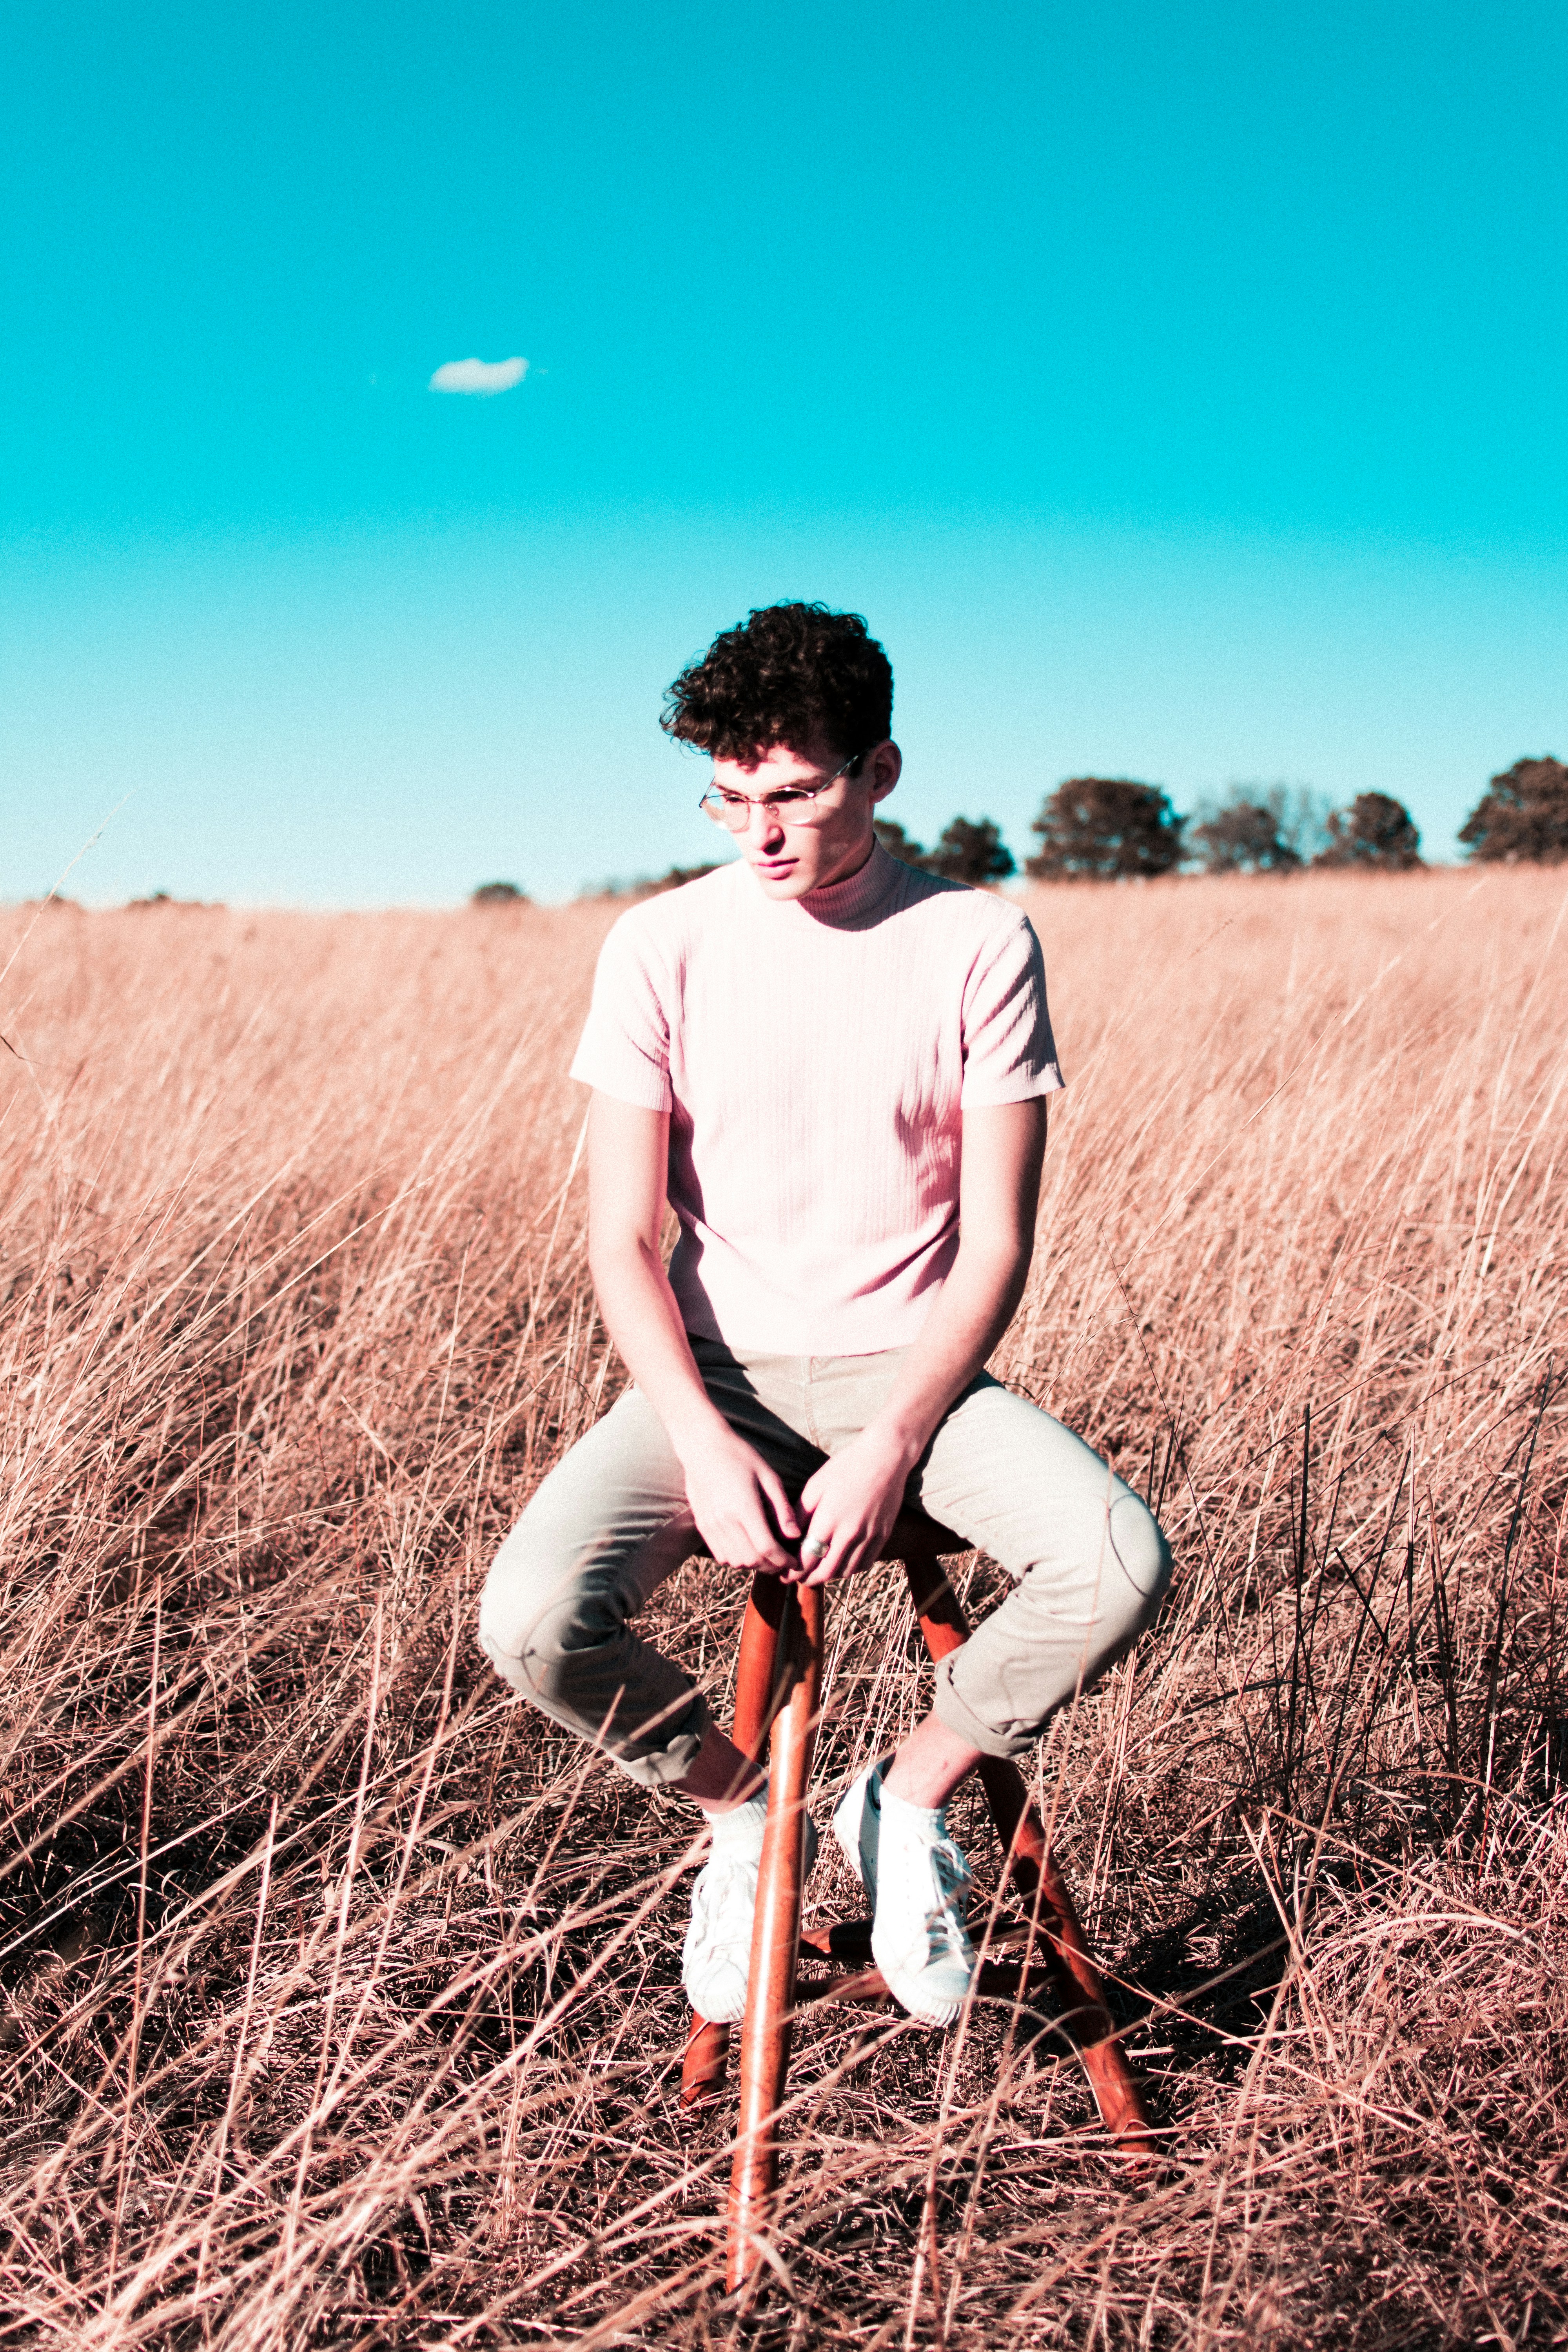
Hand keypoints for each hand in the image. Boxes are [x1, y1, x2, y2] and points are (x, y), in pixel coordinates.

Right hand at [682, 1427, 801, 1573]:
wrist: (702, 1447)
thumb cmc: (739, 1456)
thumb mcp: (768, 1476)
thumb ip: (782, 1508)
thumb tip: (795, 1535)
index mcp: (744, 1506)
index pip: (766, 1547)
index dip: (783, 1560)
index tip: (794, 1561)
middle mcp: (724, 1520)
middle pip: (751, 1560)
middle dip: (771, 1566)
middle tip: (783, 1561)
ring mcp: (710, 1525)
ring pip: (735, 1561)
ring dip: (754, 1564)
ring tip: (767, 1556)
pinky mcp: (702, 1525)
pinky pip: (721, 1555)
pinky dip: (736, 1559)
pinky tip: (747, 1548)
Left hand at [789, 1425, 918, 1586]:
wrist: (885, 1457)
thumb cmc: (845, 1467)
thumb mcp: (815, 1486)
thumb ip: (800, 1514)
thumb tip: (787, 1537)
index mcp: (828, 1520)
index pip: (807, 1559)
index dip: (793, 1572)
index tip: (784, 1575)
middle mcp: (849, 1533)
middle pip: (826, 1572)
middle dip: (808, 1580)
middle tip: (798, 1579)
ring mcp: (869, 1536)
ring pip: (846, 1571)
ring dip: (829, 1576)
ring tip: (818, 1572)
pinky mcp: (883, 1535)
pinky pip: (865, 1563)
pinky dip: (850, 1569)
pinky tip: (842, 1563)